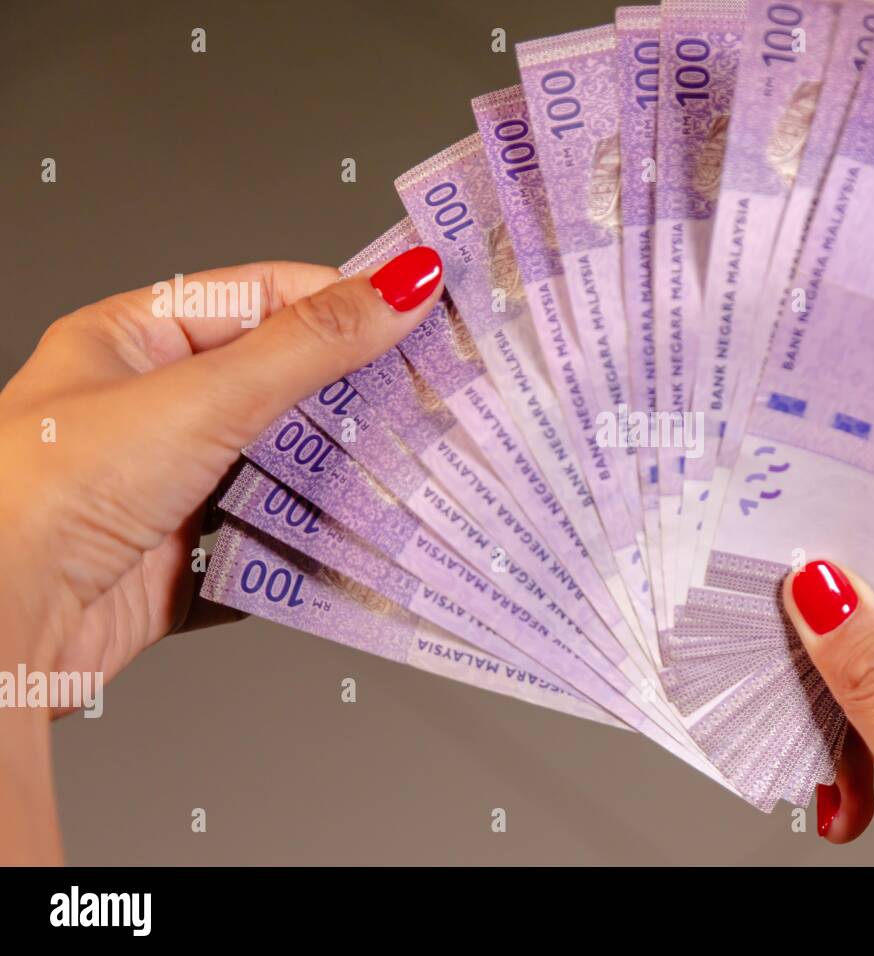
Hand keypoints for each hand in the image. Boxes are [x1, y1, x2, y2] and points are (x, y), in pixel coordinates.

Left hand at [0, 251, 441, 861]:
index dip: (340, 298)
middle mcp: (147, 412)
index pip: (258, 298)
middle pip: (277, 387)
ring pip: (278, 469)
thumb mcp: (201, 398)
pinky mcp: (181, 561)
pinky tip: (355, 541)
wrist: (1, 627)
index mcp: (130, 342)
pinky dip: (310, 547)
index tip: (418, 305)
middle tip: (430, 392)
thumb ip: (310, 345)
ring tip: (407, 466)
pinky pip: (267, 542)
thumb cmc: (53, 493)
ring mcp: (165, 489)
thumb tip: (402, 285)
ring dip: (335, 477)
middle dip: (350, 395)